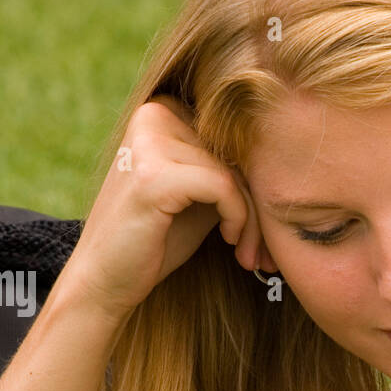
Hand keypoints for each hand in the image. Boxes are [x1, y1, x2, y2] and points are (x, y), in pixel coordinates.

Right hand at [61, 94, 276, 324]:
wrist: (106, 281)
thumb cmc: (156, 240)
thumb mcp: (199, 194)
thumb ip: (229, 168)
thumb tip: (284, 157)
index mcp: (163, 109)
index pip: (234, 137)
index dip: (257, 183)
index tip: (264, 229)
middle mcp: (154, 114)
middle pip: (237, 153)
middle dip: (259, 207)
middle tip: (264, 251)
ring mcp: (150, 141)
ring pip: (235, 173)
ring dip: (252, 221)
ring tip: (248, 254)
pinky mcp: (154, 175)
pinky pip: (224, 187)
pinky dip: (238, 217)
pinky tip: (229, 241)